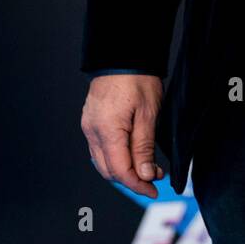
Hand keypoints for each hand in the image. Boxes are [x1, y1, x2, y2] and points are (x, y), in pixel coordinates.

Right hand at [81, 74, 165, 197]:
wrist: (122, 54)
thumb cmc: (137, 79)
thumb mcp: (148, 114)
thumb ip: (144, 147)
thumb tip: (144, 174)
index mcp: (107, 131)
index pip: (120, 171)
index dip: (137, 184)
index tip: (154, 189)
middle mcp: (92, 131)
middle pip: (109, 170)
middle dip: (132, 179)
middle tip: (155, 178)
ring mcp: (89, 126)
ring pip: (103, 161)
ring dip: (124, 169)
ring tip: (147, 166)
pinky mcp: (91, 121)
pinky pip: (100, 148)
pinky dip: (116, 156)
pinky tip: (132, 153)